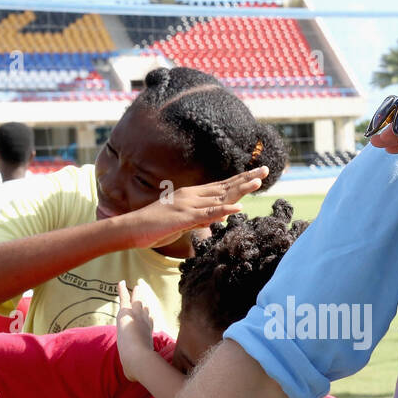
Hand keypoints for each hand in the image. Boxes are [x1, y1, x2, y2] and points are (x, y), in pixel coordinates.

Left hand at [116, 279, 156, 381]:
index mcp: (147, 337)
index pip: (149, 326)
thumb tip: (132, 378)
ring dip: (137, 294)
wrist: (138, 359)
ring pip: (138, 302)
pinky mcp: (126, 313)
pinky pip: (124, 298)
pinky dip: (122, 290)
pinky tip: (121, 282)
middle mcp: (145, 325)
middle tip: (145, 298)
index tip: (150, 316)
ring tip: (138, 286)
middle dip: (145, 305)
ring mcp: (137, 317)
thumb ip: (133, 372)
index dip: (149, 321)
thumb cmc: (137, 367)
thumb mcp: (135, 370)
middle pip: (146, 312)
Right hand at [124, 166, 266, 248]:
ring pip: (219, 196)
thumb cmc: (156, 226)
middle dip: (246, 178)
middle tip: (265, 169)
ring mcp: (189, 205)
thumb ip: (202, 217)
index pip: (222, 186)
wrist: (132, 228)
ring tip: (258, 181)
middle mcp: (193, 196)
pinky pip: (207, 214)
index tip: (257, 174)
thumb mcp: (185, 221)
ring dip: (240, 188)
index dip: (241, 180)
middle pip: (225, 186)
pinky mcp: (184, 217)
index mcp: (193, 196)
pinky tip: (237, 206)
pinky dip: (223, 209)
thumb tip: (220, 215)